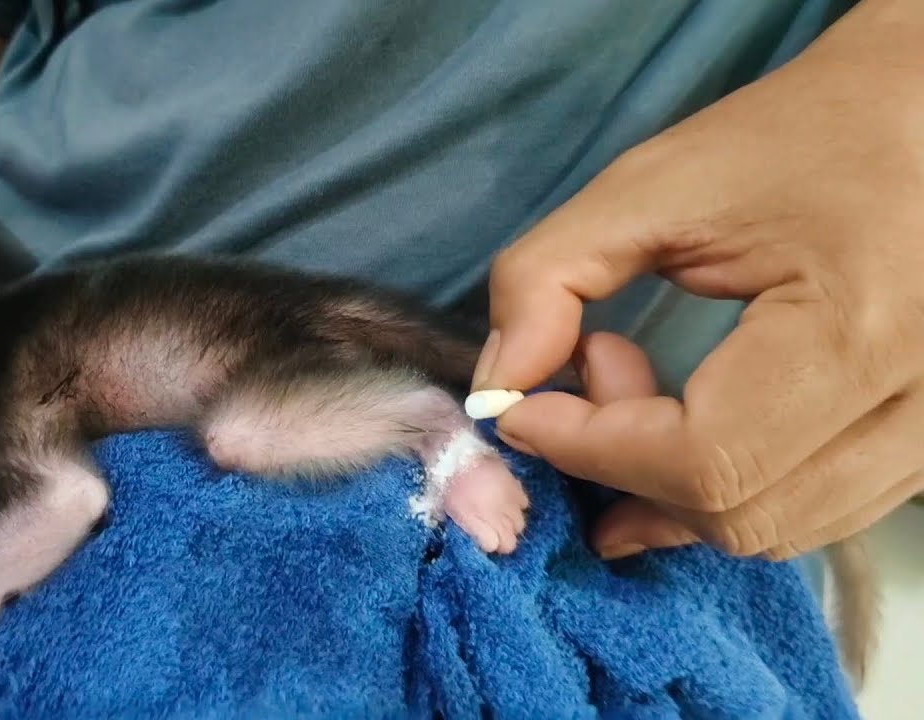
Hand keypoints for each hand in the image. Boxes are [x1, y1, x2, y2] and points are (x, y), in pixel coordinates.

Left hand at [472, 0, 923, 561]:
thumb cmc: (799, 136)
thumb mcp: (655, 184)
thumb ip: (550, 276)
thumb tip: (496, 390)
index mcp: (856, 333)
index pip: (702, 459)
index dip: (589, 446)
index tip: (523, 406)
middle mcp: (918, 407)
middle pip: (735, 513)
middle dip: (623, 464)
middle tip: (593, 366)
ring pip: (773, 529)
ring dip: (668, 487)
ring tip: (634, 387)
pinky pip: (811, 512)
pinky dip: (723, 492)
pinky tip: (674, 433)